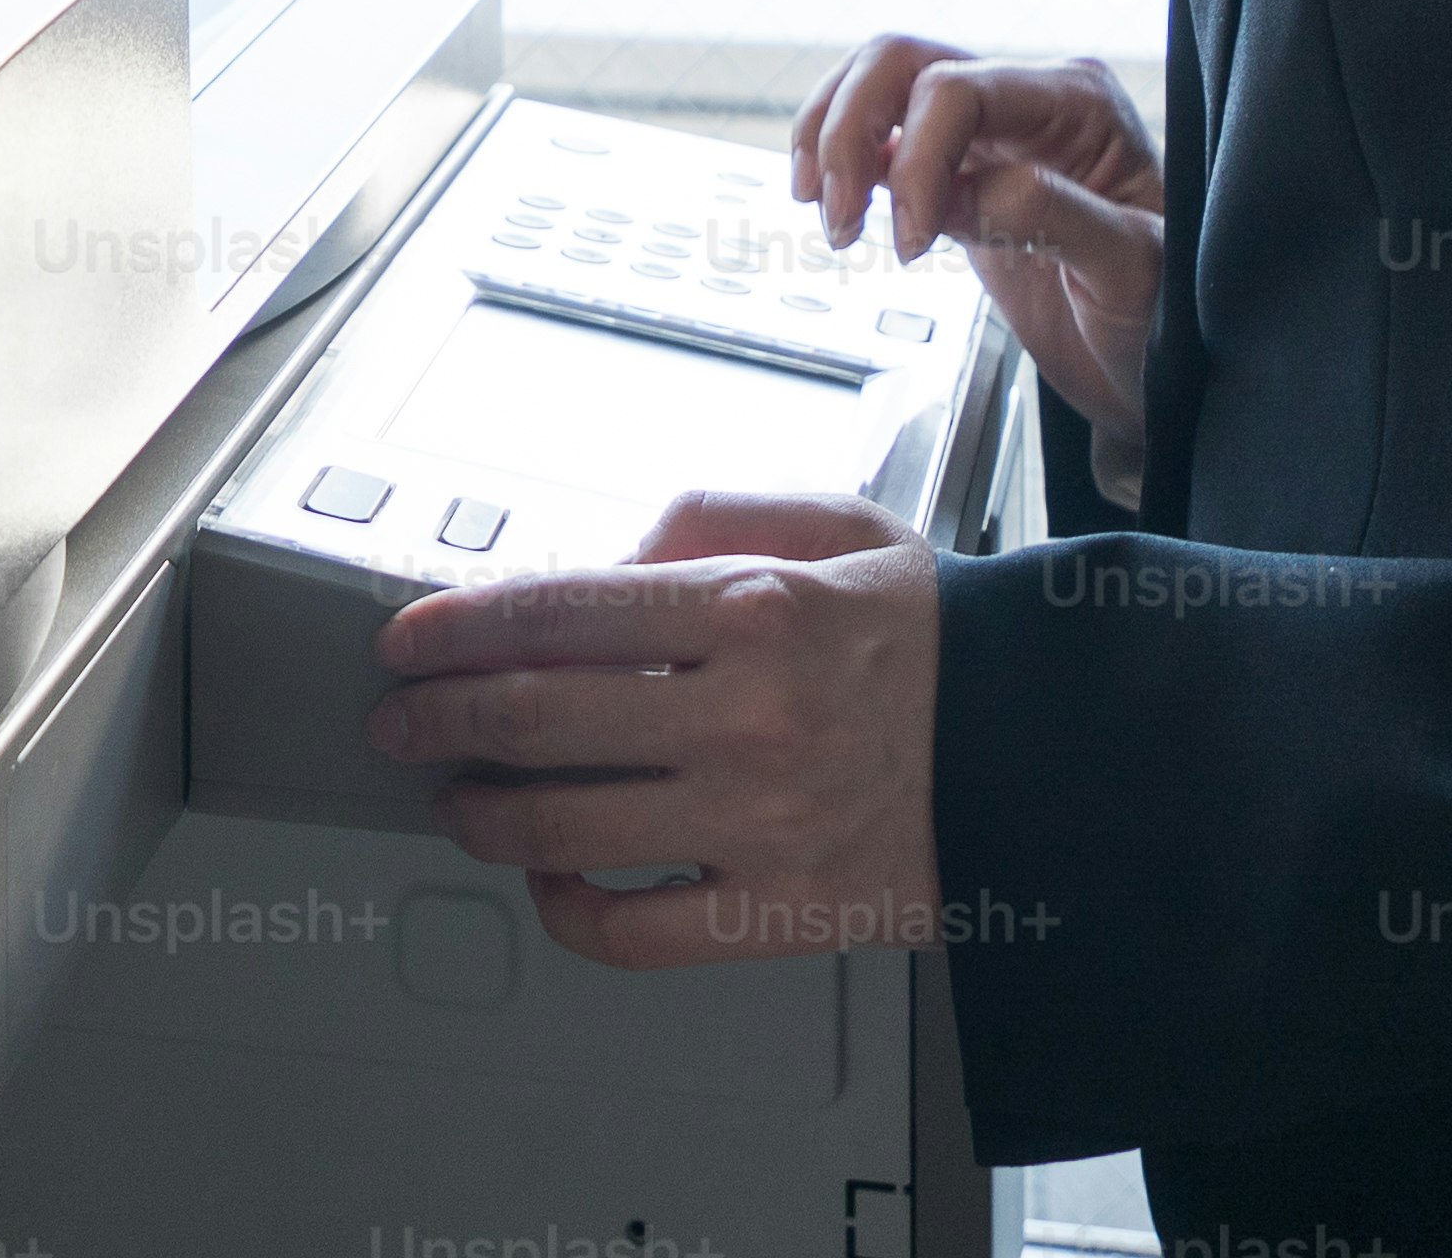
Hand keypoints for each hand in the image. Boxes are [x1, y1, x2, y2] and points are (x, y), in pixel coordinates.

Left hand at [372, 494, 945, 967]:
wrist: (1051, 757)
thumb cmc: (932, 640)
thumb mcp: (832, 525)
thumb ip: (704, 519)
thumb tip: (598, 561)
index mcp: (753, 607)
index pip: (556, 610)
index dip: (455, 627)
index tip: (407, 641)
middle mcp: (746, 717)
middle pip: (532, 717)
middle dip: (436, 718)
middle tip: (399, 721)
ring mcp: (759, 825)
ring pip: (561, 826)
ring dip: (478, 812)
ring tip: (456, 799)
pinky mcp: (778, 915)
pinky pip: (631, 932)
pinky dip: (564, 909)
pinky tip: (548, 878)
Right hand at [797, 38, 1163, 507]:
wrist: (1163, 372)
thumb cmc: (1169, 318)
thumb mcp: (1134, 270)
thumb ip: (1054, 216)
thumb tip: (966, 190)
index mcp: (1077, 102)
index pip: (956, 90)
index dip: (915, 158)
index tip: (910, 243)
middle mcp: (1028, 101)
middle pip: (901, 62)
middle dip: (849, 130)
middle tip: (836, 215)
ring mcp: (991, 134)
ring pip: (879, 86)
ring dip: (832, 138)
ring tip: (828, 213)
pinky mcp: (958, 176)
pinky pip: (881, 139)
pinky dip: (842, 161)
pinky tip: (838, 206)